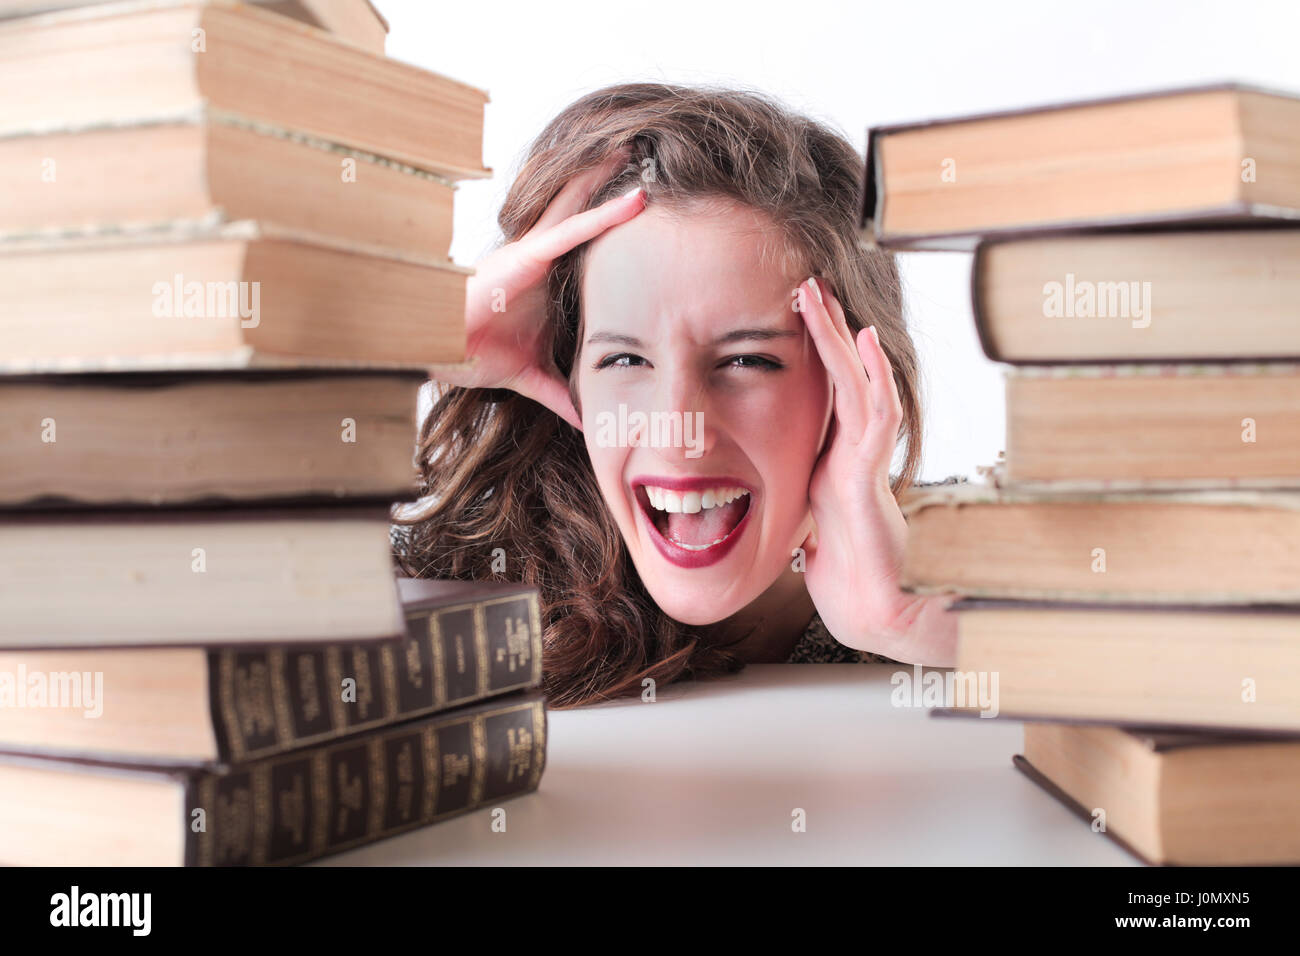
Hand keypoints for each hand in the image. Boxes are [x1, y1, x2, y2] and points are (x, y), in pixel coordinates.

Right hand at [429, 148, 646, 429]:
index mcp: (542, 276)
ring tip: (634, 147)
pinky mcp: (527, 257)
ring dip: (606, 177)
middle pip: (578, 208)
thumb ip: (560, 392)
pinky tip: (635, 200)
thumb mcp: (531, 376)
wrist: (435, 349)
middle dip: (603, 179)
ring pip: (578, 205)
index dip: (605, 216)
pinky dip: (605, 215)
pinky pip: (573, 231)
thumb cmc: (473, 352)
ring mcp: (532, 252)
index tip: (637, 199)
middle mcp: (538, 256)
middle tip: (633, 148)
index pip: (580, 237)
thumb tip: (585, 419)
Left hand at [796, 276, 956, 664]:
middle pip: (841, 375)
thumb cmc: (843, 575)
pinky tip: (865, 341)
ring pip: (855, 383)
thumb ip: (802, 502)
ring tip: (820, 295)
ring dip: (836, 338)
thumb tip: (776, 499)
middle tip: (808, 283)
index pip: (826, 391)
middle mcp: (850, 449)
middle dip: (825, 329)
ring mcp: (863, 457)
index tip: (797, 313)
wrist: (869, 608)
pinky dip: (871, 375)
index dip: (815, 352)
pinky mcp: (868, 472)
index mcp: (833, 457)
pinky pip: (873, 414)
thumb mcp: (808, 525)